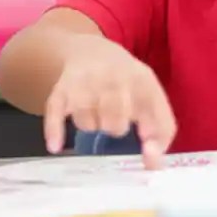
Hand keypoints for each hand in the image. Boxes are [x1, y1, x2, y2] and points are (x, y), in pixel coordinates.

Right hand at [43, 38, 176, 167]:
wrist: (91, 52)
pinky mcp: (61, 89)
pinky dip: (54, 130)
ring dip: (91, 127)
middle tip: (115, 125)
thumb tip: (153, 164)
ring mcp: (84, 83)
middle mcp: (111, 78)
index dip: (152, 132)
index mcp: (139, 79)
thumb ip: (161, 130)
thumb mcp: (151, 96)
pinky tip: (55, 146)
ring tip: (96, 118)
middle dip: (115, 129)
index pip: (149, 107)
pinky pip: (55, 112)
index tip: (148, 152)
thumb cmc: (127, 84)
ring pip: (86, 121)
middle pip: (114, 120)